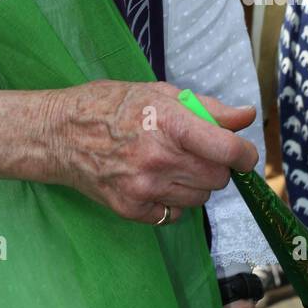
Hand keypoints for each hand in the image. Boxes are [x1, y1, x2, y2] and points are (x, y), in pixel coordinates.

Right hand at [0, 79, 257, 223]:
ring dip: (196, 183)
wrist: (60, 134)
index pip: (227, 150)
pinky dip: (173, 201)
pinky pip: (176, 214)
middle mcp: (158, 157)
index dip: (244, 154)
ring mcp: (144, 187)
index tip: (242, 153)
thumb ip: (207, 107)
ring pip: (200, 198)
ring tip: (171, 164)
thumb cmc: (111, 105)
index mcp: (168, 122)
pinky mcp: (132, 209)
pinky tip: (154, 180)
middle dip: (216, 165)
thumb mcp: (159, 93)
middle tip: (195, 151)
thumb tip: (246, 116)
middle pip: (218, 178)